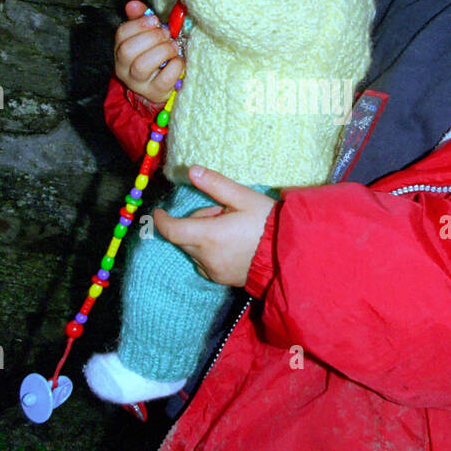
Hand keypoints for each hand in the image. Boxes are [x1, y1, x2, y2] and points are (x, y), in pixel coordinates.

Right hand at [113, 0, 183, 104]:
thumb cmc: (153, 57)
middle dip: (151, 37)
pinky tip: (178, 61)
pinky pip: (163, 80)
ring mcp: (138, 83)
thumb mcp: (145, 37)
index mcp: (120, 50)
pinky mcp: (154, 92)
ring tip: (172, 46)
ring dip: (161, 51)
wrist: (159, 87)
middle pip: (128, 51)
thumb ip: (140, 20)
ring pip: (141, 66)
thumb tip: (132, 4)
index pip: (121, 34)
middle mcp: (124, 68)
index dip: (139, 24)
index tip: (155, 20)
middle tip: (166, 34)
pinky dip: (174, 67)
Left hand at [152, 166, 275, 287]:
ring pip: (195, 250)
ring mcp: (214, 271)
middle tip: (222, 212)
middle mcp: (207, 257)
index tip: (159, 211)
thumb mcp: (244, 198)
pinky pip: (205, 263)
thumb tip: (192, 170)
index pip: (171, 230)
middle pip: (184, 237)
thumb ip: (216, 185)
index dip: (161, 220)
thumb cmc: (269, 223)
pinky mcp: (222, 279)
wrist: (290, 255)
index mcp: (209, 236)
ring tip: (231, 229)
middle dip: (195, 222)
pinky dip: (209, 252)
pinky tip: (231, 245)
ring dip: (202, 238)